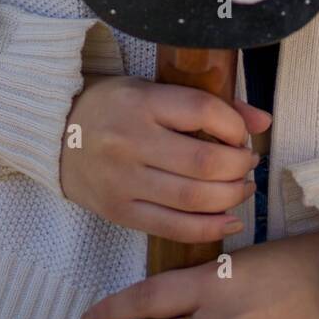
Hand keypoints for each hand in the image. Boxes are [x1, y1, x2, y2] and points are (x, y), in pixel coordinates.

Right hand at [59, 74, 270, 243]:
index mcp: (140, 102)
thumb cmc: (114, 108)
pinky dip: (210, 227)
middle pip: (205, 161)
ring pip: (194, 198)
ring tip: (242, 187)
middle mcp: (130, 142)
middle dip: (239, 165)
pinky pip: (174, 227)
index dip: (234, 124)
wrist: (55, 136)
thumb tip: (263, 122)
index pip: (202, 111)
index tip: (241, 132)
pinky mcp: (120, 212)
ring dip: (231, 196)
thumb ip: (211, 103)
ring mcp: (123, 180)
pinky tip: (230, 219)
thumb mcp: (154, 90)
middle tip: (248, 162)